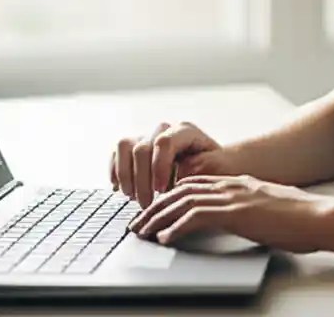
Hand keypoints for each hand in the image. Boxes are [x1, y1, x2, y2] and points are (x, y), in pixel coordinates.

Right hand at [109, 122, 236, 207]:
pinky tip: (120, 189)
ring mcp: (148, 137)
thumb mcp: (215, 170)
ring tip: (132, 197)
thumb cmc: (218, 169)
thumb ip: (196, 170)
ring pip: (125, 145)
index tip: (161, 191)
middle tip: (146, 204)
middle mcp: (164, 130)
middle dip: (141, 179)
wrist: (215, 167)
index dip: (159, 167)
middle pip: (142, 147)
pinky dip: (116, 170)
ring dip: (125, 174)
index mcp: (185, 131)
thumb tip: (174, 178)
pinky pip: (118, 152)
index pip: (164, 142)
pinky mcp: (136, 148)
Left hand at [128, 174, 331, 253]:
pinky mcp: (236, 213)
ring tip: (143, 233)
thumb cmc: (300, 217)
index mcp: (237, 182)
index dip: (169, 196)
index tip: (154, 211)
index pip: (193, 184)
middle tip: (138, 224)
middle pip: (181, 191)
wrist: (318, 216)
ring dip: (159, 218)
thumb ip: (249, 206)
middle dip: (155, 208)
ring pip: (183, 203)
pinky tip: (166, 238)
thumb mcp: (268, 206)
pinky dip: (177, 228)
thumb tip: (240, 218)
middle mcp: (231, 185)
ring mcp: (233, 197)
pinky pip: (197, 218)